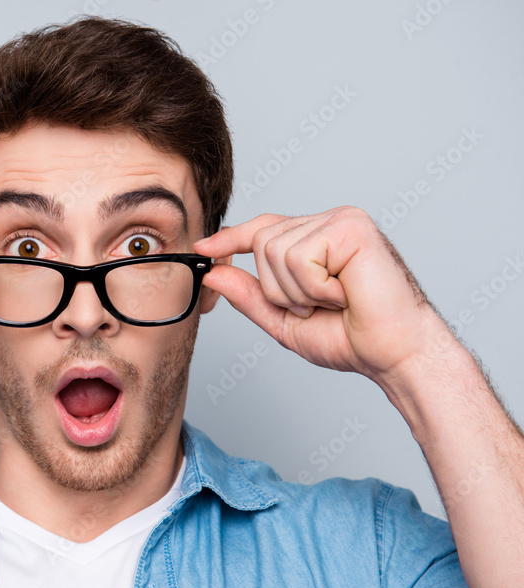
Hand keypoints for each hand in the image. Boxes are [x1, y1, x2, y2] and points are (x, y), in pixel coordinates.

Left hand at [193, 206, 447, 382]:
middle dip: (278, 288)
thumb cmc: (353, 338)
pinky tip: (345, 294)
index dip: (231, 238)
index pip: (263, 228)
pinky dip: (315, 288)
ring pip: (276, 250)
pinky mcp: (352, 227)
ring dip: (298, 292)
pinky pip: (299, 257)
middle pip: (261, 241)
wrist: (395, 354)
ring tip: (334, 301)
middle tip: (316, 306)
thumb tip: (214, 273)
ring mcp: (342, 220)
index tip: (203, 248)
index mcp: (317, 238)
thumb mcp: (285, 319)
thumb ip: (251, 295)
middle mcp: (329, 221)